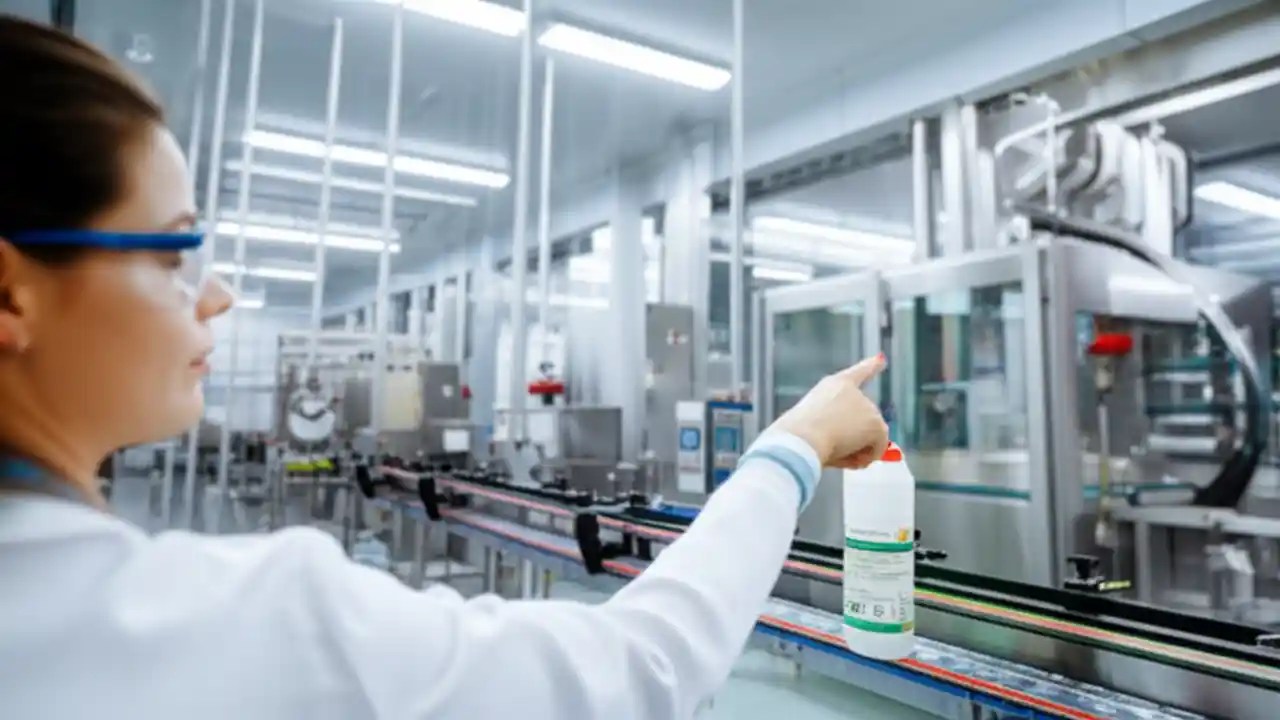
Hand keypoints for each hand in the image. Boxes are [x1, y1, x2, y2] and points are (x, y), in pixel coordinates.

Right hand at [767, 355, 888, 468]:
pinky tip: (852, 459)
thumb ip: (836, 434)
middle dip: (855, 440)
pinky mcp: (875, 424)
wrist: (801, 437)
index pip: (859, 373)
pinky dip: (867, 458)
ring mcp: (867, 406)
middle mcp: (853, 391)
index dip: (872, 366)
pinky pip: (877, 450)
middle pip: (864, 421)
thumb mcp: (814, 429)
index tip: (882, 359)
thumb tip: (861, 457)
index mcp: (834, 384)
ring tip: (835, 452)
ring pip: (871, 438)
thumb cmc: (798, 438)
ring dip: (857, 450)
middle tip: (834, 450)